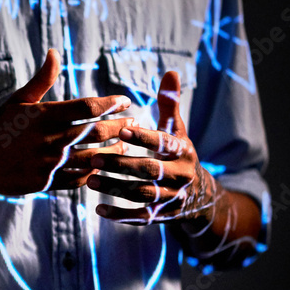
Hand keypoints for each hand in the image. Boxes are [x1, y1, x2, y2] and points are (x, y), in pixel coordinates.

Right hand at [0, 48, 133, 194]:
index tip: (125, 101)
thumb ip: (41, 79)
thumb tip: (54, 52)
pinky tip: (104, 165)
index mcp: (45, 116)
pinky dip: (94, 171)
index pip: (88, 107)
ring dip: (113, 150)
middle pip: (96, 131)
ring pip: (92, 157)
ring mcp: (49, 163)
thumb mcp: (17, 100)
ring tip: (126, 144)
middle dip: (120, 125)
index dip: (111, 103)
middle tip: (136, 122)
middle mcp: (50, 139)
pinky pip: (79, 178)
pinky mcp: (47, 183)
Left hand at [87, 70, 218, 225]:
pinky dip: (120, 215)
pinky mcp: (162, 215)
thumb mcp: (177, 130)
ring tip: (90, 180)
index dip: (144, 137)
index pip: (164, 143)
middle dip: (122, 165)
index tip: (122, 130)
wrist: (199, 195)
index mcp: (183, 150)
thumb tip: (170, 72)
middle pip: (150, 170)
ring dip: (116, 188)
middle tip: (93, 159)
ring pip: (143, 194)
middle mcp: (181, 175)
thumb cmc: (177, 153)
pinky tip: (98, 209)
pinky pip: (141, 217)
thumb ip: (169, 105)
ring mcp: (172, 197)